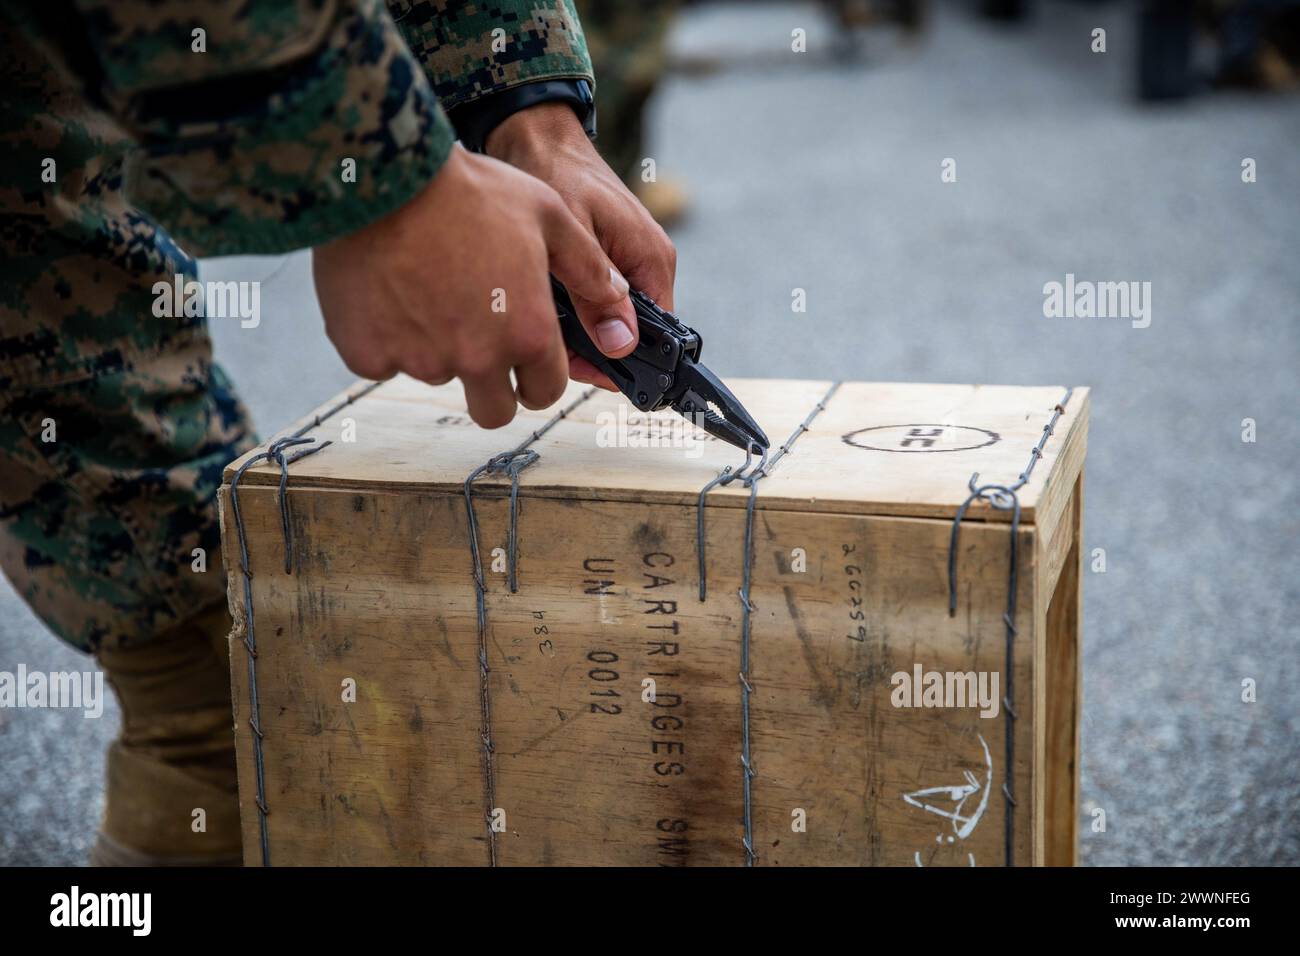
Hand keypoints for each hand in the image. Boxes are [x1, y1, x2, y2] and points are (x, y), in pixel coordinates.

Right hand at [311, 145, 635, 427]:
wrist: (381, 174)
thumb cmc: (470, 190)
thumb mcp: (549, 216)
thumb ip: (590, 272)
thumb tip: (620, 312)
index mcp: (527, 333)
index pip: (547, 391)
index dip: (541, 374)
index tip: (528, 355)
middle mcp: (477, 358)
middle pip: (494, 409)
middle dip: (494, 386)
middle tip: (480, 338)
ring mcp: (419, 360)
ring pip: (439, 375)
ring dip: (439, 349)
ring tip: (431, 288)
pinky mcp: (367, 353)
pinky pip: (383, 360)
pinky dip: (386, 336)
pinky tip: (390, 290)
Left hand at [487, 102, 677, 389]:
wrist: (536, 136)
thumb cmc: (554, 171)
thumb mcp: (572, 235)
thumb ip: (594, 293)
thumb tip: (621, 346)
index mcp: (652, 260)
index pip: (656, 335)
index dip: (621, 362)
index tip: (582, 373)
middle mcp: (647, 265)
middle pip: (629, 334)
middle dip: (590, 351)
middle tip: (547, 355)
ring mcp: (627, 265)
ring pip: (608, 322)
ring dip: (575, 333)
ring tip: (537, 330)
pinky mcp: (605, 262)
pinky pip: (593, 302)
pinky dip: (568, 312)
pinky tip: (540, 309)